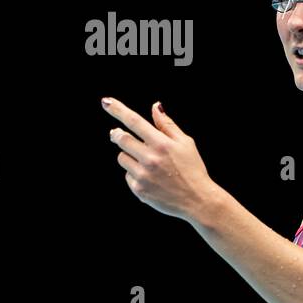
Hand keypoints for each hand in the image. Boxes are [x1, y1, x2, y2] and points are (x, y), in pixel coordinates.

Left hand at [102, 97, 215, 220]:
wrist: (196, 200)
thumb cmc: (192, 169)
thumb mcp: (185, 143)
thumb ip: (167, 124)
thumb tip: (155, 106)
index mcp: (162, 143)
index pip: (134, 121)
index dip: (118, 110)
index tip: (106, 102)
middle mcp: (150, 158)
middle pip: (121, 139)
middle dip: (117, 134)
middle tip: (117, 134)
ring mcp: (143, 175)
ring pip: (122, 157)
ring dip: (128, 155)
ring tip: (145, 162)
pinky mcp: (139, 189)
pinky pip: (127, 175)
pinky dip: (134, 173)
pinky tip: (150, 177)